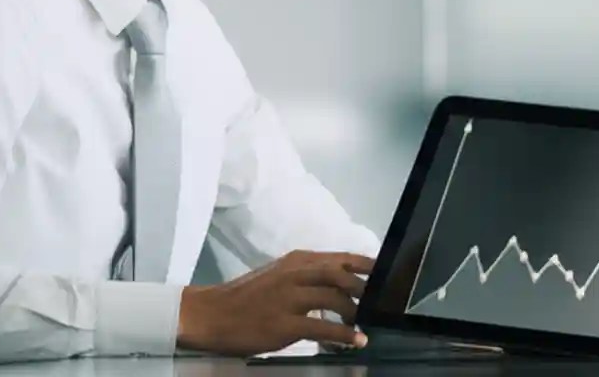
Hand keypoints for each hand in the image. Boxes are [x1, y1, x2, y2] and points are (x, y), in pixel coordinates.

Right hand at [177, 249, 373, 355]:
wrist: (212, 314)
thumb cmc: (246, 297)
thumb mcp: (278, 275)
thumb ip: (306, 276)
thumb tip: (340, 283)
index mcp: (296, 261)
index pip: (339, 258)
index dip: (365, 264)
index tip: (387, 271)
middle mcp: (295, 274)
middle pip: (340, 274)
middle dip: (365, 286)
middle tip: (383, 299)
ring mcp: (289, 297)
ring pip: (334, 298)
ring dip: (356, 311)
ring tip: (368, 322)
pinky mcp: (284, 322)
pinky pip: (322, 326)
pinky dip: (344, 334)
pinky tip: (357, 340)